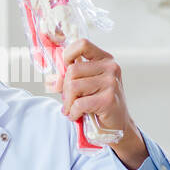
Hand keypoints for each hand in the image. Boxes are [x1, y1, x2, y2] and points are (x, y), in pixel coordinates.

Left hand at [58, 39, 145, 167]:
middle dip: (65, 88)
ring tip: (72, 110)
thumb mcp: (86, 86)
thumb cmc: (100, 104)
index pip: (82, 44)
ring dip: (68, 102)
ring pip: (73, 86)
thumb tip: (51, 80)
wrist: (118, 125)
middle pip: (73, 69)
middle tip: (67, 101)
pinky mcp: (109, 99)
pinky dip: (73, 112)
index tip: (65, 69)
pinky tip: (77, 116)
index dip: (68, 54)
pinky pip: (79, 103)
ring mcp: (111, 83)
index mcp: (105, 60)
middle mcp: (111, 67)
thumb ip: (70, 78)